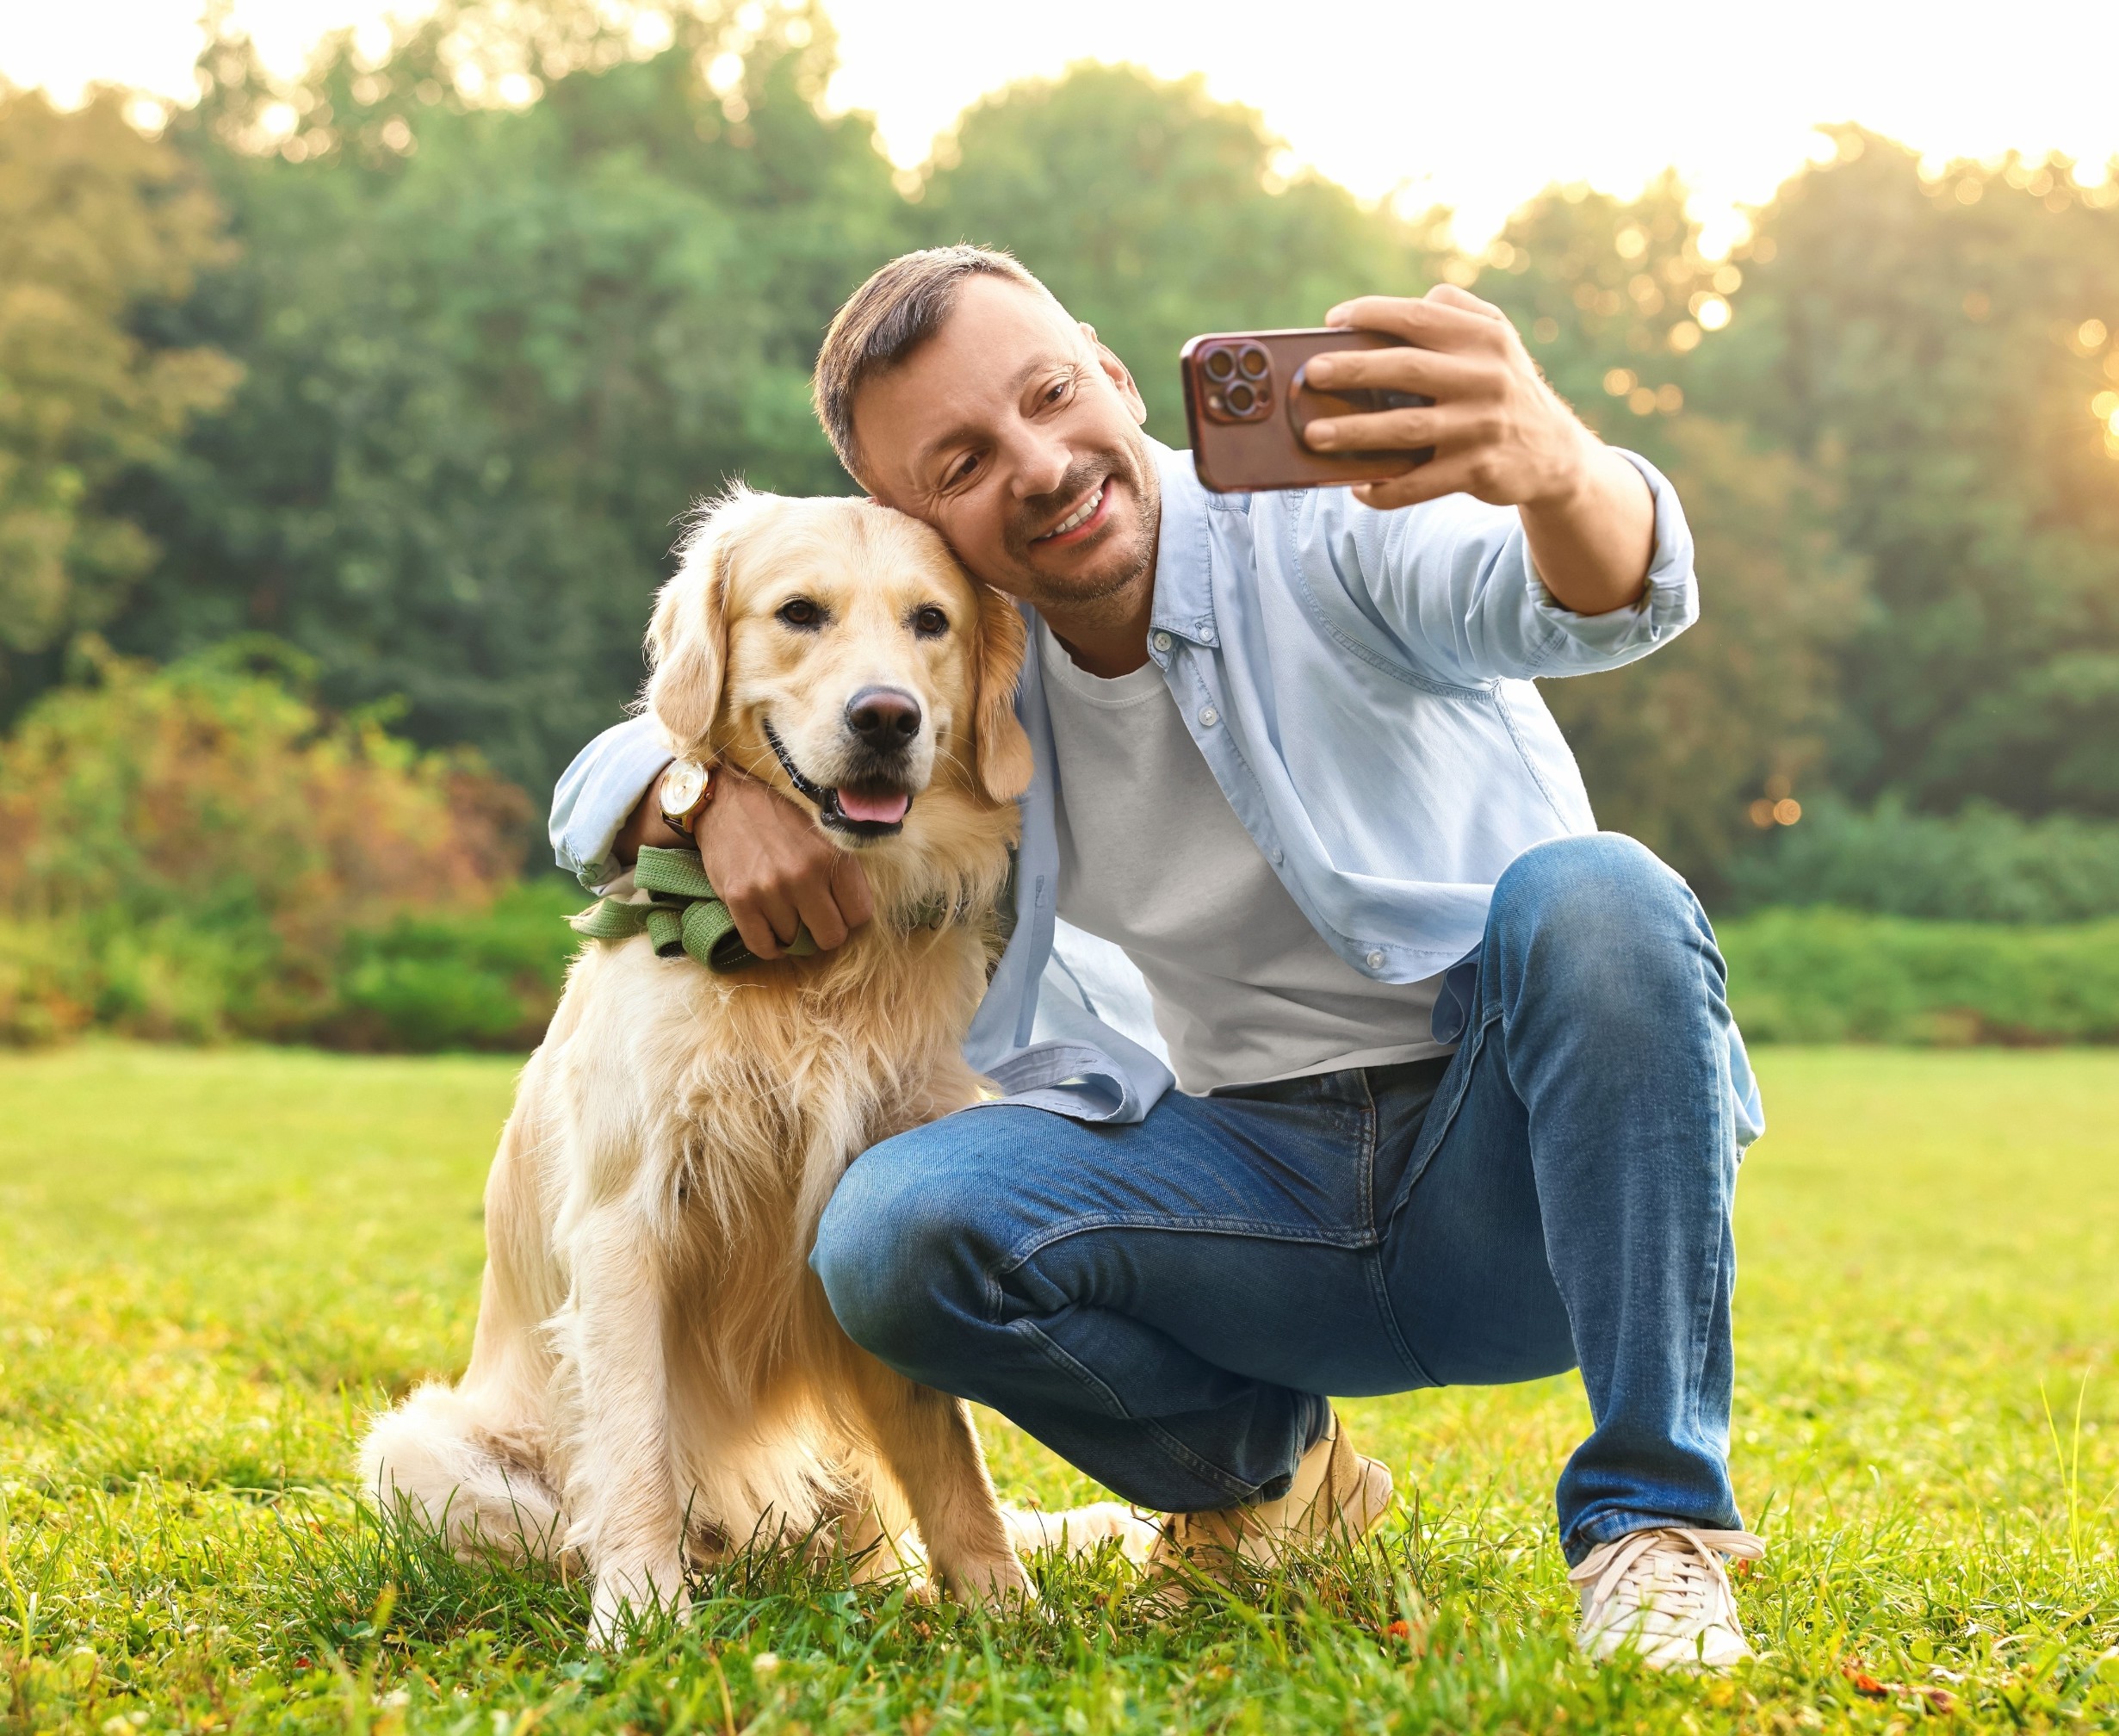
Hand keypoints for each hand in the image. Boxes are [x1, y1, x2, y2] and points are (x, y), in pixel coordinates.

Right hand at [618, 764, 871, 957]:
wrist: (727, 802)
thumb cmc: (780, 820)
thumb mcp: (823, 835)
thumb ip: (842, 871)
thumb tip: (855, 917)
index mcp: (831, 857)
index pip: (860, 915)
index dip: (850, 916)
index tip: (837, 907)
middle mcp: (803, 875)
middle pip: (831, 937)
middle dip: (824, 931)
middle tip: (812, 916)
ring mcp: (769, 890)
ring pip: (795, 942)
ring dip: (792, 933)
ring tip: (785, 910)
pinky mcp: (740, 900)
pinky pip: (762, 947)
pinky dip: (769, 946)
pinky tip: (771, 930)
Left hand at [1300, 285, 1653, 613]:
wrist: (1555, 453)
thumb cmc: (1504, 385)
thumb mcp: (1497, 337)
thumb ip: (1456, 309)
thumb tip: (1397, 307)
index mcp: (1485, 337)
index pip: (1420, 316)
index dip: (1373, 314)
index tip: (1333, 320)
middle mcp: (1487, 377)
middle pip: (1407, 370)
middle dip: (1353, 370)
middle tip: (1311, 375)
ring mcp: (1483, 426)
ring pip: (1408, 429)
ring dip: (1356, 433)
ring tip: (1314, 436)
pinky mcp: (1480, 470)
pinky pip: (1421, 483)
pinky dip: (1386, 489)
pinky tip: (1357, 487)